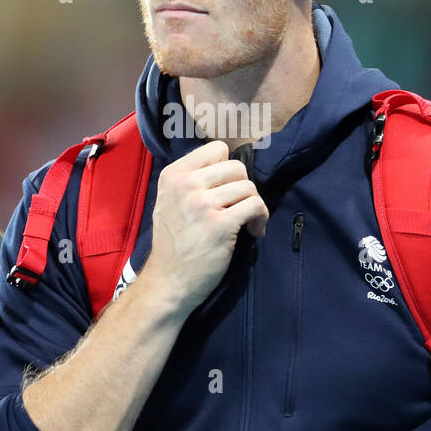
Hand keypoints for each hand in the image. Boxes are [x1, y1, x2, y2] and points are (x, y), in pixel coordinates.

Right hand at [139, 140, 268, 311]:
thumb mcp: (170, 201)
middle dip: (243, 188)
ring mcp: (202, 204)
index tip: (227, 188)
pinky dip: (261, 219)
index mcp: (173, 175)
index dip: (227, 168)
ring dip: (255, 206)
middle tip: (239, 208)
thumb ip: (192, 180)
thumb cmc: (174, 243)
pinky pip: (256, 206)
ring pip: (249, 187)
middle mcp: (186, 185)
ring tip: (248, 222)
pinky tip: (254, 231)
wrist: (169, 282)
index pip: (216, 148)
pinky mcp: (220, 225)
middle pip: (236, 167)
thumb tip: (227, 164)